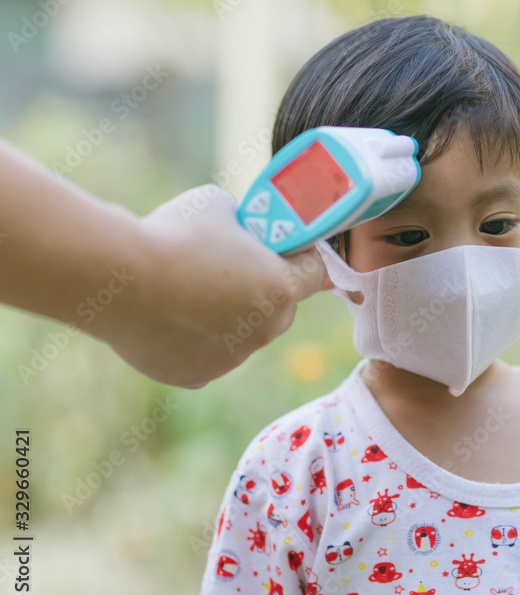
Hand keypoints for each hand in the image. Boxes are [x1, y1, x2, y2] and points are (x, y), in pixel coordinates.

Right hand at [105, 184, 333, 387]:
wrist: (117, 277)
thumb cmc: (173, 235)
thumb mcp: (219, 206)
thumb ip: (242, 225)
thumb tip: (239, 230)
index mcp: (281, 290)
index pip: (314, 273)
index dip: (300, 255)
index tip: (282, 246)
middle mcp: (265, 331)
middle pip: (277, 308)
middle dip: (260, 288)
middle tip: (228, 266)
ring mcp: (231, 359)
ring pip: (240, 335)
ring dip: (225, 316)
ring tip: (184, 289)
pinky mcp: (196, 376)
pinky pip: (204, 353)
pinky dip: (191, 338)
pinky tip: (165, 316)